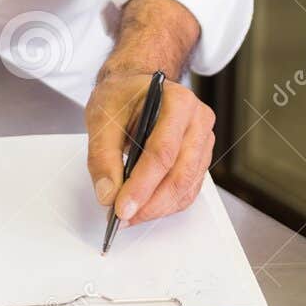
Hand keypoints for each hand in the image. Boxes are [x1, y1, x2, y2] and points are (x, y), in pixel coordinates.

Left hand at [85, 72, 215, 225]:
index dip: (142, 184)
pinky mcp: (200, 158)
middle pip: (180, 173)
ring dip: (158, 208)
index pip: (163, 151)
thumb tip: (108, 194)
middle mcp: (198, 120)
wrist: (136, 87)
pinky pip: (188, 190)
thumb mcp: (101, 117)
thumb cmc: (123, 96)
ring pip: (187, 187)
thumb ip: (102, 156)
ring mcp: (203, 141)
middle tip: (123, 218)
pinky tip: (144, 208)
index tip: (121, 208)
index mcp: (178, 101)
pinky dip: (166, 205)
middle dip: (150, 203)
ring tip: (129, 216)